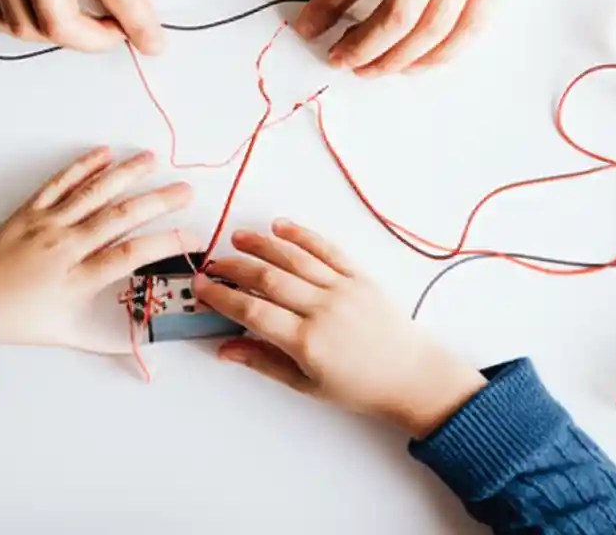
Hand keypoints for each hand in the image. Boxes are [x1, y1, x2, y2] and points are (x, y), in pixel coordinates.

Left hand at [0, 148, 193, 349]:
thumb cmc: (16, 320)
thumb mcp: (65, 335)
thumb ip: (105, 341)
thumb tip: (141, 350)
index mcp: (78, 279)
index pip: (132, 254)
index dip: (167, 242)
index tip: (193, 236)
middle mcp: (66, 247)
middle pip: (120, 217)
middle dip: (158, 200)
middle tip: (186, 190)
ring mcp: (47, 225)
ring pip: (93, 193)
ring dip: (126, 174)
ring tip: (153, 159)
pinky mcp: (29, 211)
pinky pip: (60, 183)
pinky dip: (82, 166)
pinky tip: (104, 153)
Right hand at [193, 219, 485, 437]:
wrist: (413, 376)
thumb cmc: (361, 387)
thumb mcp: (306, 384)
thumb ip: (263, 362)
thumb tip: (225, 350)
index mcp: (308, 341)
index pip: (252, 312)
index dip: (222, 297)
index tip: (203, 288)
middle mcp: (324, 310)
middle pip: (268, 279)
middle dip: (235, 268)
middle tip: (214, 264)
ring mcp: (344, 290)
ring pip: (295, 258)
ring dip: (262, 245)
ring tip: (238, 239)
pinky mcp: (360, 277)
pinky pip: (327, 249)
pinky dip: (302, 236)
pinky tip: (281, 228)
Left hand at [293, 0, 562, 75]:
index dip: (326, 8)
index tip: (306, 27)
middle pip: (396, 14)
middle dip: (360, 46)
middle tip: (336, 59)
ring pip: (435, 26)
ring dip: (397, 59)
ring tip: (370, 70)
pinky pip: (476, 20)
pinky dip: (446, 51)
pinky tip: (420, 64)